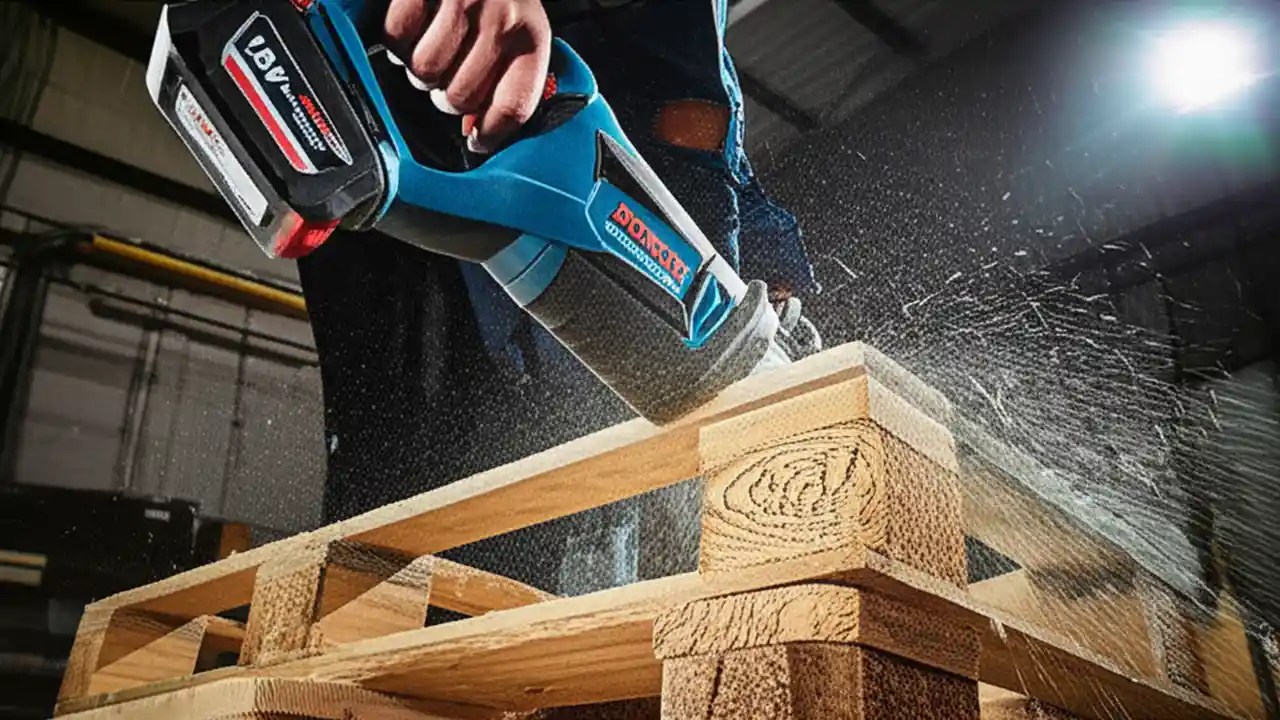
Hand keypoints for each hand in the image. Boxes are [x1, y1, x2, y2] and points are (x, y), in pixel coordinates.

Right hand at [384, 0, 551, 153]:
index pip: (514, 108)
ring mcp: (463, 1)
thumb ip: (503, 78)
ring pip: (426, 72)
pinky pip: (398, 36)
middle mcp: (502, 20)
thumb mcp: (516, 30)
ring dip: (418, 69)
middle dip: (444, 96)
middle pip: (460, 98)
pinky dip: (397, 38)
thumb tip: (476, 131)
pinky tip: (411, 28)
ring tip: (427, 51)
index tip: (475, 143)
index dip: (491, 135)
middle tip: (444, 77)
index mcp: (531, 39)